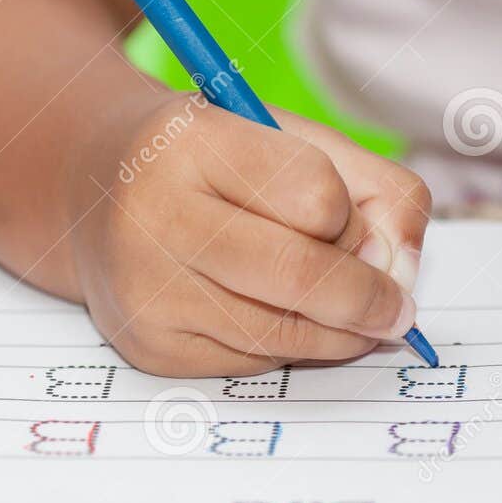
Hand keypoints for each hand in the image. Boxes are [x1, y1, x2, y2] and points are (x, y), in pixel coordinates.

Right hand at [64, 92, 430, 375]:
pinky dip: (287, 348)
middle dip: (367, 299)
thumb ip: (376, 188)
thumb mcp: (294, 139)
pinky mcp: (147, 346)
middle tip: (397, 310)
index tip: (354, 225)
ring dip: (336, 332)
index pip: (315, 195)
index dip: (351, 218)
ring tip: (351, 314)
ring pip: (282, 333)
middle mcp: (155, 215)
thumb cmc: (215, 161)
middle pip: (300, 276)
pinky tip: (279, 317)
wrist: (96, 190)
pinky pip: (252, 363)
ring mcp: (145, 288)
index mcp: (194, 141)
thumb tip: (405, 275)